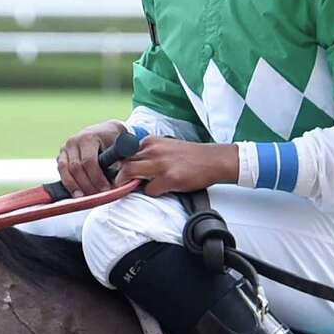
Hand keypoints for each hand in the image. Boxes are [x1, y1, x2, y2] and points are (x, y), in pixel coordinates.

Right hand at [57, 119, 127, 196]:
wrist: (105, 130)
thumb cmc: (113, 140)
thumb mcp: (119, 146)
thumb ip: (118, 160)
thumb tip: (118, 176)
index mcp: (88, 137)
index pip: (89, 161)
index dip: (97, 178)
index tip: (106, 189)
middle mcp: (73, 141)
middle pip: (75, 168)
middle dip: (87, 185)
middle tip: (97, 196)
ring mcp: (65, 148)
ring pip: (64, 170)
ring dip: (74, 186)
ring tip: (83, 198)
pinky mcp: (61, 155)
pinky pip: (61, 171)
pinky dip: (68, 183)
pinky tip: (76, 193)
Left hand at [116, 137, 238, 195]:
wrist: (214, 160)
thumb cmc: (190, 156)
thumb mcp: (165, 147)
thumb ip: (148, 153)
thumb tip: (130, 166)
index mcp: (150, 141)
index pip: (123, 152)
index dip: (120, 165)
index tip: (121, 173)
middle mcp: (153, 150)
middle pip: (123, 164)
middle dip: (120, 177)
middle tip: (123, 185)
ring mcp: (160, 164)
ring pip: (129, 174)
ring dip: (129, 185)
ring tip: (138, 188)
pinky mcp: (169, 178)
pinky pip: (149, 190)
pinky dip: (152, 192)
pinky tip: (163, 189)